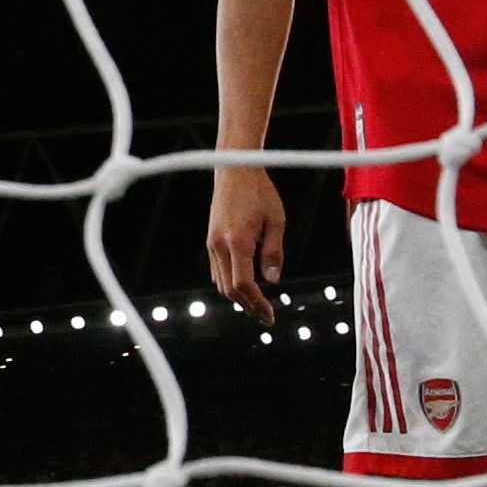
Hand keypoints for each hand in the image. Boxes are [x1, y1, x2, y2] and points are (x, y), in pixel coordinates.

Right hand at [205, 166, 287, 317]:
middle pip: (230, 289)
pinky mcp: (211, 240)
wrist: (235, 170)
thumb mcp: (276, 220)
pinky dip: (230, 283)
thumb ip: (274, 251)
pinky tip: (245, 286)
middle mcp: (220, 245)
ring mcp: (212, 243)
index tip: (270, 314)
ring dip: (238, 298)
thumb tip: (273, 280)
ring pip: (221, 283)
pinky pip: (217, 271)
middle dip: (248, 306)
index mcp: (238, 241)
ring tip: (257, 305)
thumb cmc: (260, 192)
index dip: (257, 303)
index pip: (244, 284)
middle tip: (266, 316)